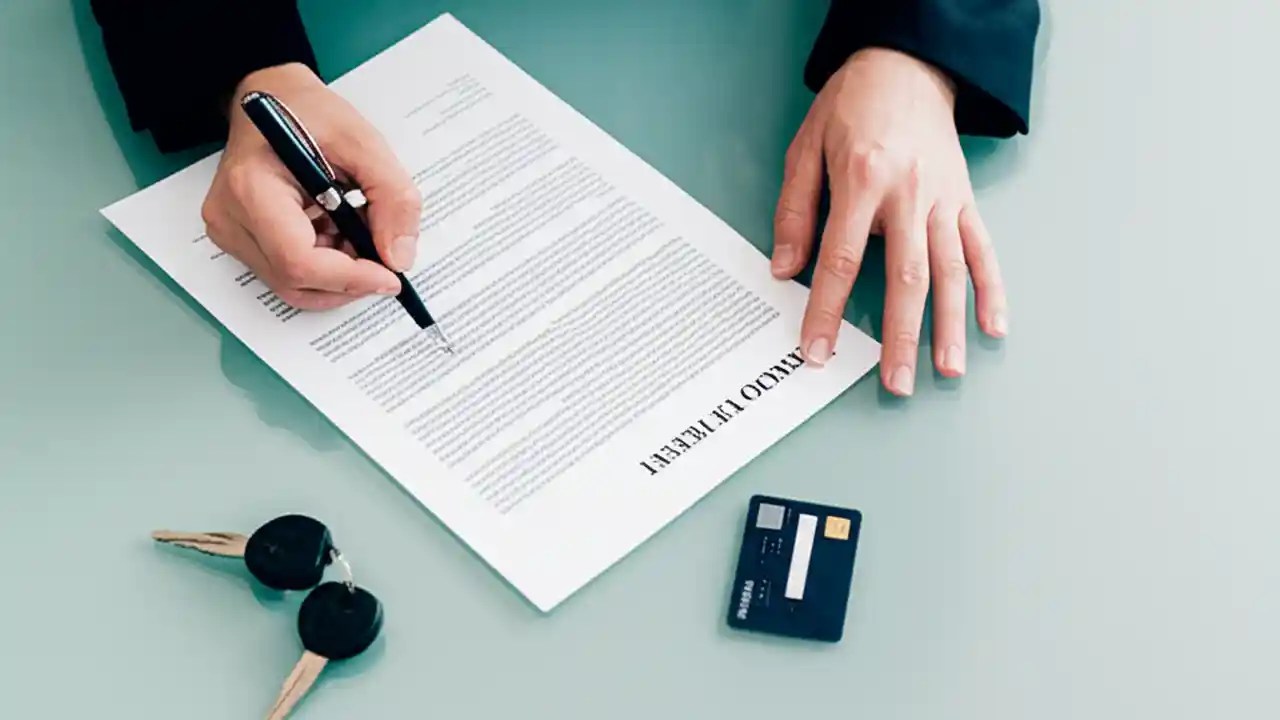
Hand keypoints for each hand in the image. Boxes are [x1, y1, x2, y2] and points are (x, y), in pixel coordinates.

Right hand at [201, 63, 422, 310]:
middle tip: (382, 255)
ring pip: (292, 285)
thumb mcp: (364, 143)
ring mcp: (229, 231)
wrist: (272, 97)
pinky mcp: (238, 238)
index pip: (298, 260)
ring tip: (357, 232)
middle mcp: (230, 217)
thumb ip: (392, 198)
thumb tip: (399, 258)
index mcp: (253, 188)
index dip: (350, 278)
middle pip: (295, 282)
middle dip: (348, 279)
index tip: (390, 275)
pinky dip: (323, 265)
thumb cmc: (309, 112)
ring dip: (337, 274)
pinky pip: (285, 272)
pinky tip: (338, 232)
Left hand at [771, 48, 1007, 395]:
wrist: (905, 65)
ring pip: (952, 271)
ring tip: (946, 370)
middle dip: (901, 337)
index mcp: (864, 181)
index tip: (817, 351)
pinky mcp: (965, 199)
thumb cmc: (851, 106)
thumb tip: (785, 269)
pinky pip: (983, 249)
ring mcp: (943, 199)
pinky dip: (992, 290)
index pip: (842, 261)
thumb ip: (795, 212)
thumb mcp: (805, 149)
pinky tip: (994, 326)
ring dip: (950, 326)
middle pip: (909, 278)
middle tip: (894, 383)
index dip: (828, 312)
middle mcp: (909, 195)